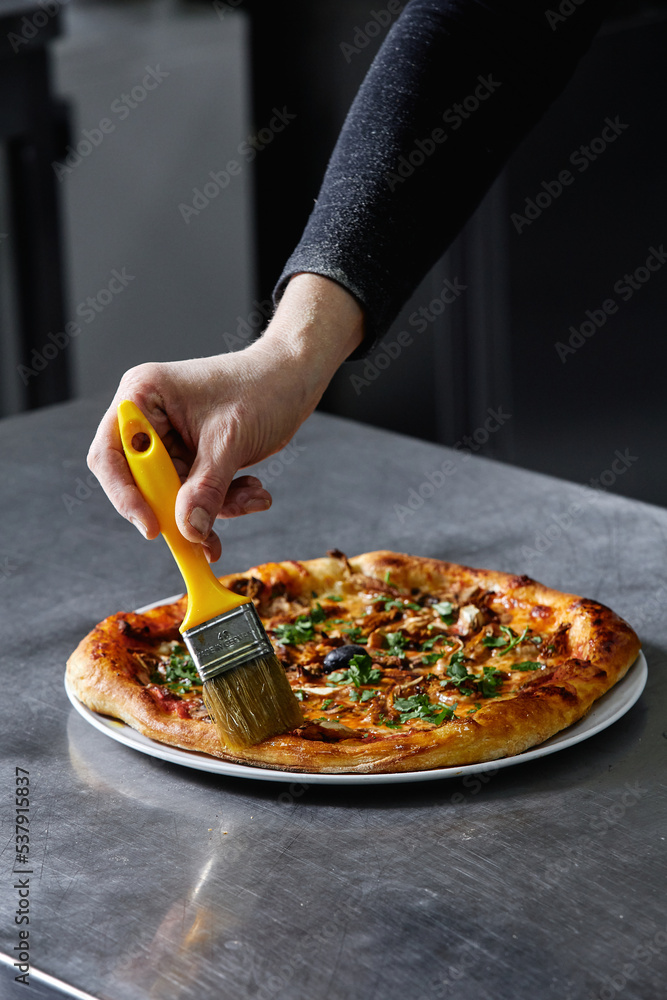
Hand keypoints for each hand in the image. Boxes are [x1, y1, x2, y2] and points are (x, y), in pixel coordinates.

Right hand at [87, 274, 363, 560]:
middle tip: (205, 538)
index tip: (153, 527)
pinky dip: (225, 498)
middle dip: (179, 510)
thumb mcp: (230, 441)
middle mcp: (151, 416)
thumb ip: (206, 489)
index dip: (126, 496)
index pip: (112, 456)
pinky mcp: (194, 452)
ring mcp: (172, 436)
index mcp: (144, 396)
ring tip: (253, 497)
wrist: (296, 376)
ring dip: (213, 506)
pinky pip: (197, 490)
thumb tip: (188, 530)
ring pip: (175, 493)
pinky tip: (255, 491)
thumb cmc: (263, 386)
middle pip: (143, 482)